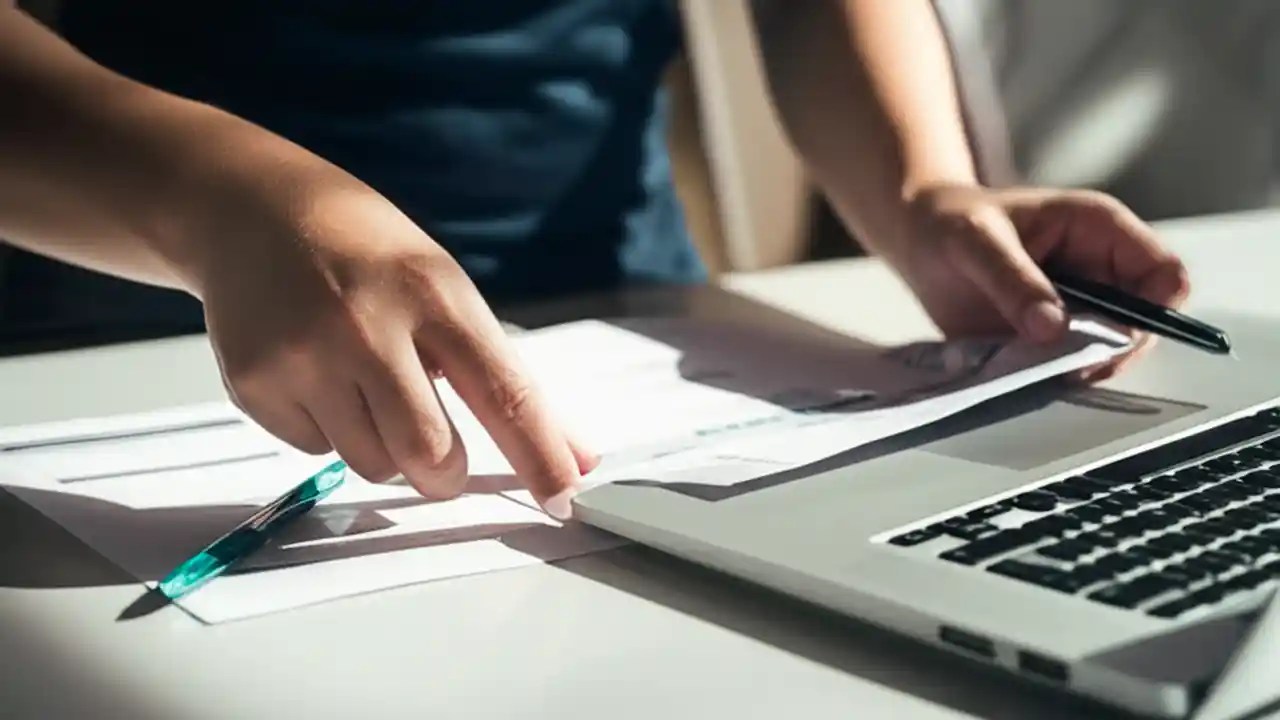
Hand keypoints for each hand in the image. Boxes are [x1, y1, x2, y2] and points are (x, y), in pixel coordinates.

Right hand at [189, 181, 595, 517]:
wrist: (252, 211)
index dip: (539, 456)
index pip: (505, 392)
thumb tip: (574, 459)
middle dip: (447, 474)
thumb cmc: (368, 255)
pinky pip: (315, 452)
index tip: (564, 498)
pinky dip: (330, 431)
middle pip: (430, 453)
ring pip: (371, 465)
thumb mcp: (444, 289)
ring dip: (386, 452)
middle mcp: (368, 324)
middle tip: (445, 461)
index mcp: (434, 294)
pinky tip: (317, 374)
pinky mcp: (255, 382)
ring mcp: (304, 355)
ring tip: (369, 390)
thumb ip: (508, 378)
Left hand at [892, 183, 1189, 380]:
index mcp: (1102, 231)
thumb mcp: (977, 241)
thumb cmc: (953, 223)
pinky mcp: (1056, 339)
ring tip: (1032, 362)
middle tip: (1062, 361)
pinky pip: (1073, 368)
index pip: (1164, 275)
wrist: (921, 241)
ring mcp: (1082, 310)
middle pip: (1145, 327)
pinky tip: (1022, 370)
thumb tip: (1053, 330)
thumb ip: (1014, 281)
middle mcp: (1104, 273)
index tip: (1110, 336)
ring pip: (1112, 354)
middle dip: (1112, 350)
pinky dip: (1055, 377)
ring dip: (1081, 368)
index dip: (1155, 311)